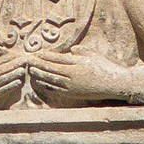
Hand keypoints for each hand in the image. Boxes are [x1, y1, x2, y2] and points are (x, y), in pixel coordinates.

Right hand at [0, 56, 27, 108]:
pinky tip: (17, 82)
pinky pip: (0, 90)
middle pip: (2, 68)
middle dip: (15, 63)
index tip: (18, 54)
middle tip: (26, 59)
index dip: (9, 57)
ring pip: (2, 78)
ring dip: (14, 73)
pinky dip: (9, 86)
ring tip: (24, 69)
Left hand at [25, 51, 143, 104]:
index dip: (45, 56)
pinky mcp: (74, 94)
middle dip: (38, 65)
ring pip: (52, 79)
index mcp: (78, 63)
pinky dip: (47, 85)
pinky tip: (40, 82)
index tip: (36, 54)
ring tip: (30, 71)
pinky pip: (57, 89)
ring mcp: (73, 85)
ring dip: (39, 75)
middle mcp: (74, 74)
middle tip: (27, 61)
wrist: (116, 84)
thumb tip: (71, 49)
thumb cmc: (106, 67)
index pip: (58, 58)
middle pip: (51, 68)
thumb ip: (82, 51)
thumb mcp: (95, 55)